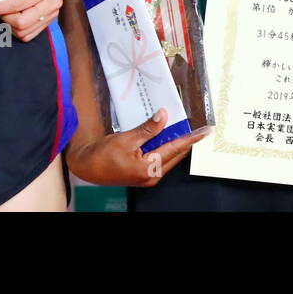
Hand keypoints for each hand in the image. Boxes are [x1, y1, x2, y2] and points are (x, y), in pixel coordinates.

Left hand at [0, 0, 63, 40]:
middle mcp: (52, 2)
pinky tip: (11, 18)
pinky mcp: (51, 18)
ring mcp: (53, 12)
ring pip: (25, 32)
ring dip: (9, 25)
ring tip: (2, 13)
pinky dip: (17, 29)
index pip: (17, 4)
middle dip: (3, 17)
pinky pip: (30, 33)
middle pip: (21, 22)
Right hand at [72, 110, 209, 186]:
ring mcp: (148, 177)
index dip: (192, 138)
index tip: (205, 131)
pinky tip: (165, 137)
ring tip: (184, 130)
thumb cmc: (103, 155)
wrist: (86, 167)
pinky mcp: (143, 174)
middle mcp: (152, 176)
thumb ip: (148, 129)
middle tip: (198, 128)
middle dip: (186, 141)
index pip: (176, 148)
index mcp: (150, 168)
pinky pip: (160, 159)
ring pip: (169, 157)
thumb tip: (164, 116)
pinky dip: (164, 147)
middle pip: (175, 155)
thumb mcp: (127, 138)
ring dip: (175, 143)